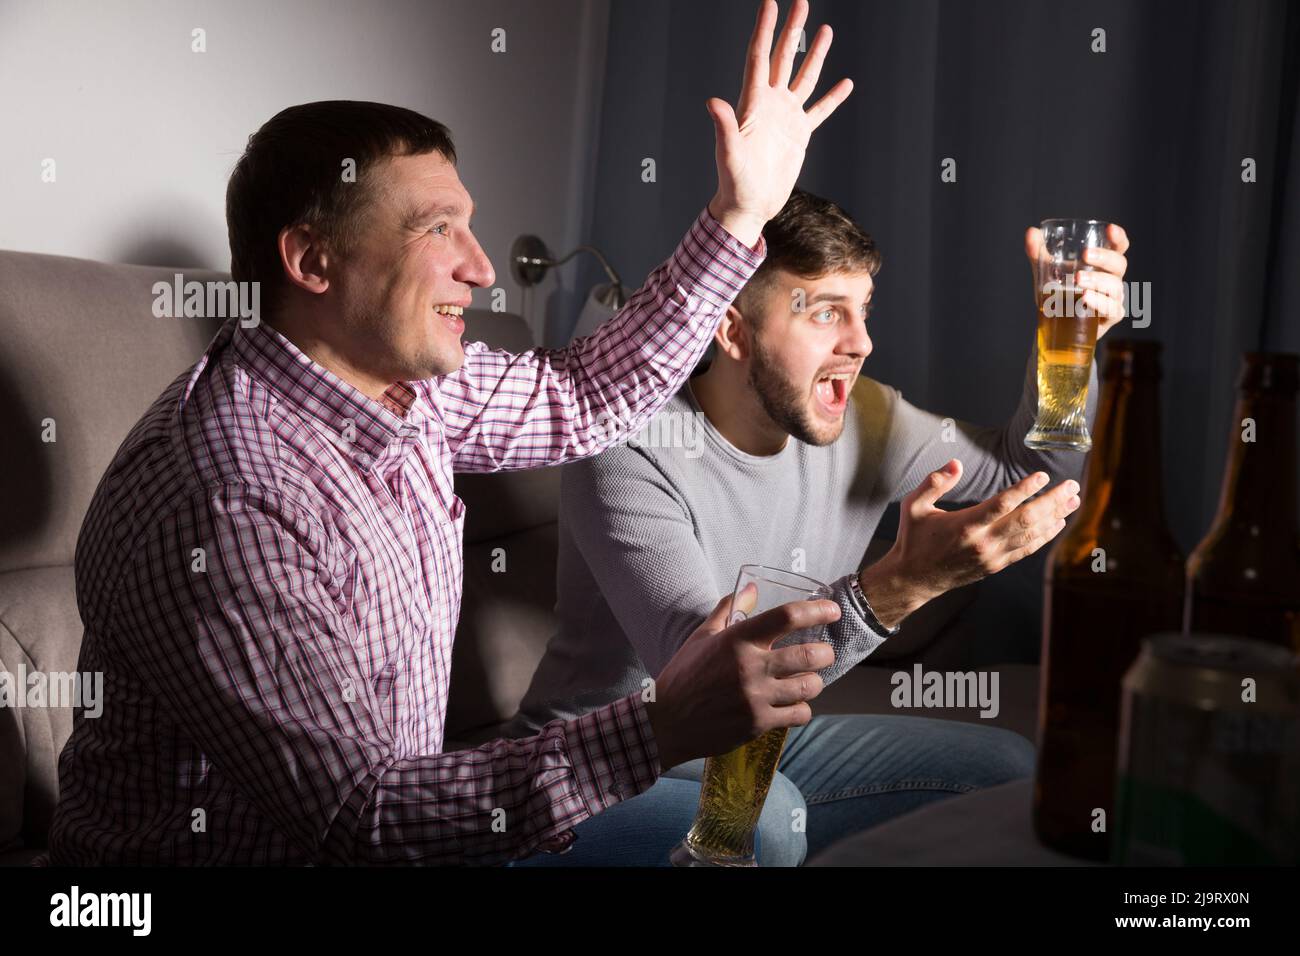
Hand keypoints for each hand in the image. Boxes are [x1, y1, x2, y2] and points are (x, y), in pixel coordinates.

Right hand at [646, 588, 839, 771]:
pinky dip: (802, 709)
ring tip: (809, 680)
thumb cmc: (684, 675)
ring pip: (809, 686)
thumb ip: (729, 609)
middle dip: (825, 653)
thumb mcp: (702, 636)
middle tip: (823, 653)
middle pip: (809, 655)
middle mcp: (750, 666)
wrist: (667, 722)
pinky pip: (799, 714)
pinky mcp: (758, 723)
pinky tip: (793, 705)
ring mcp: (755, 697)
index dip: (817, 610)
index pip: (787, 617)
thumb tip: (751, 587)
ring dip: (815, 682)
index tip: (831, 611)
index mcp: (737, 640)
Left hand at [706, 0, 853, 246]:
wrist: (749, 205)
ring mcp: (786, 117)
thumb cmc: (733, 184)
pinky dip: (832, 98)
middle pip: (782, 58)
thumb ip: (724, 128)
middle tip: (801, 1)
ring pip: (803, 78)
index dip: (765, 29)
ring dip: (814, 55)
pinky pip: (819, 110)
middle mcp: (769, 104)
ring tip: (825, 30)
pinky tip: (845, 83)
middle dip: (791, 30)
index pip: (758, 57)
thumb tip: (713, 102)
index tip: (771, 3)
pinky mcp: (799, 134)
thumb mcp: (728, 155)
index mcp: (752, 104)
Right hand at [886, 458, 1080, 600]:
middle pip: (1026, 519)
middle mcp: (982, 542)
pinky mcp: (996, 565)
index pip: (1002, 504)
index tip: (1042, 475)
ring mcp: (992, 556)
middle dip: (1052, 501)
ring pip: (1032, 535)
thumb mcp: (913, 506)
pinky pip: (1027, 550)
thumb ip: (934, 482)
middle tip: (1071, 485)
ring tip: (1073, 500)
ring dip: (1055, 516)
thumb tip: (956, 463)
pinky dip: (1046, 536)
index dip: (1025, 489)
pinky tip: (1058, 522)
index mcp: (964, 525)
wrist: (914, 578)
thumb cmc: (914, 538)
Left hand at [1024, 222, 1130, 338]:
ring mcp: (1112, 299)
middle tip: (1085, 254)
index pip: (1118, 248)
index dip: (1118, 237)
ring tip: (1078, 279)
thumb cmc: (1058, 294)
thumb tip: (1031, 232)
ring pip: (1115, 287)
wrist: (1053, 326)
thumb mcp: (1046, 272)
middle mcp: (1112, 280)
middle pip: (1119, 264)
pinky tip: (1085, 298)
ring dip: (1098, 280)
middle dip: (1105, 257)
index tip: (1109, 230)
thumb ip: (1038, 253)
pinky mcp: (1108, 318)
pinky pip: (1112, 310)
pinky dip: (1100, 302)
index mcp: (1102, 265)